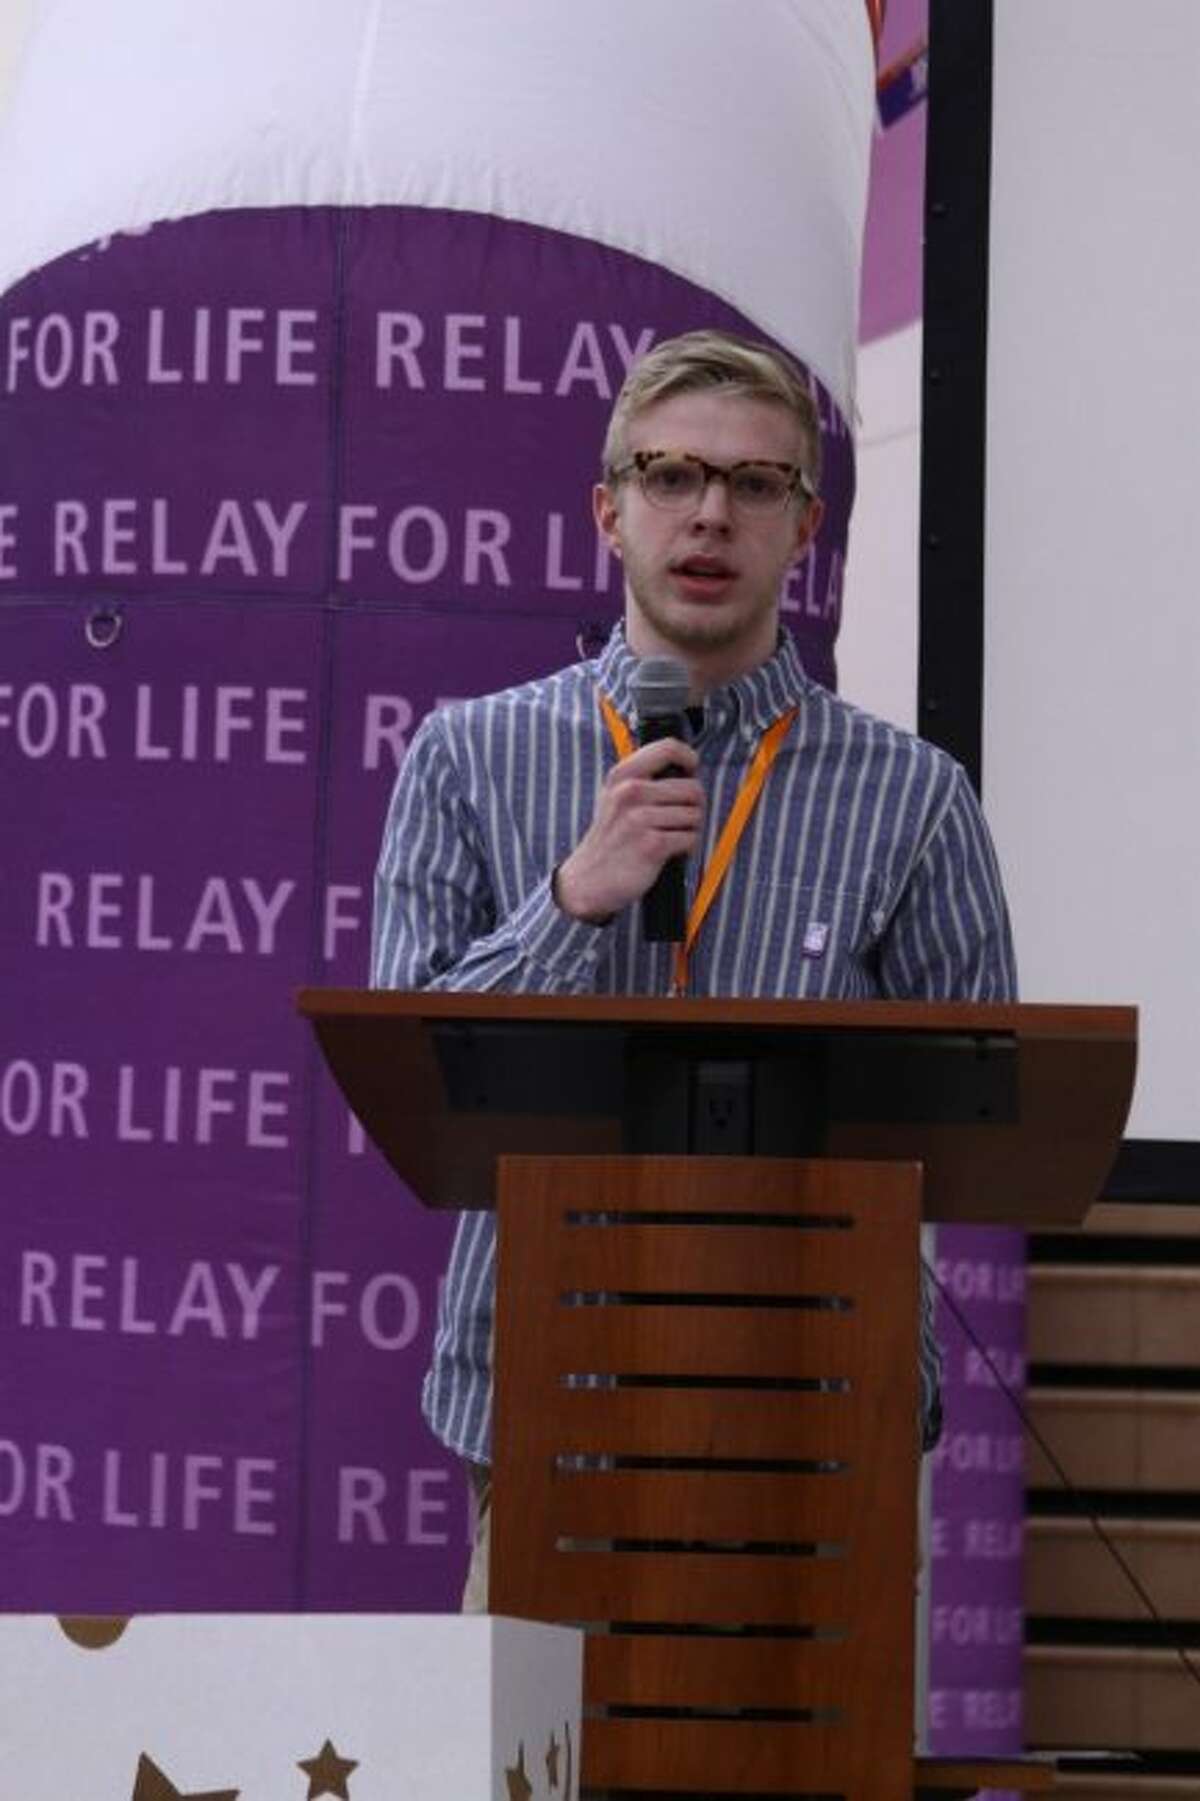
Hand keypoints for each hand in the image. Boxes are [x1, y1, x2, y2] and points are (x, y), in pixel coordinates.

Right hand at [554, 737, 702, 921]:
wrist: (588, 879)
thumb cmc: (609, 838)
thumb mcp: (614, 796)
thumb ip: (642, 777)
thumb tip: (685, 767)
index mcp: (621, 775)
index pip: (668, 748)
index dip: (689, 758)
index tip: (691, 771)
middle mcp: (630, 792)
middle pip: (692, 787)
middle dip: (694, 805)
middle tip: (681, 818)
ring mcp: (640, 819)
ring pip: (695, 815)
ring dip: (690, 829)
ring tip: (671, 836)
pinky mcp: (652, 845)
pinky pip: (690, 838)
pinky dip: (687, 847)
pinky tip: (671, 851)